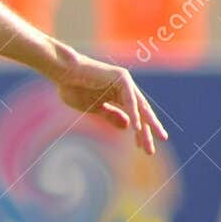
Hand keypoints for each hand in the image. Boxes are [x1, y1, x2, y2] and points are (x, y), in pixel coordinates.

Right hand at [50, 53, 168, 153]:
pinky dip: (133, 114)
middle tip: (156, 145)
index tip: (143, 147)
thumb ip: (111, 116)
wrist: (64, 74)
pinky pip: (129, 101)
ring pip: (139, 107)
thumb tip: (127, 127)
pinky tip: (137, 128)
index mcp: (119, 94)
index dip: (140, 132)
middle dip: (149, 129)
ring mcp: (125, 82)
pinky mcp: (122, 78)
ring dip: (146, 124)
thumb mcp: (95, 108)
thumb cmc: (74, 89)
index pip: (134, 115)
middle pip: (142, 111)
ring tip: (153, 139)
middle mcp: (126, 88)